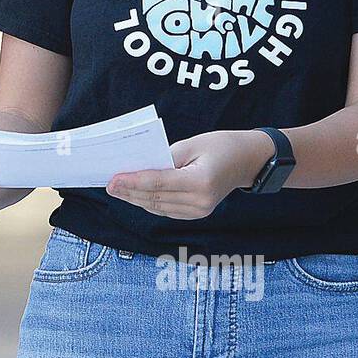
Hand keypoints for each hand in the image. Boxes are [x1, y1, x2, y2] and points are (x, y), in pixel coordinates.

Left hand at [106, 130, 273, 219]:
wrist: (249, 159)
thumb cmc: (222, 145)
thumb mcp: (192, 144)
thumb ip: (165, 158)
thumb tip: (138, 169)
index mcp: (200, 182)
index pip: (158, 184)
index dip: (132, 182)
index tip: (112, 179)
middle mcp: (200, 202)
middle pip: (155, 199)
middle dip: (129, 192)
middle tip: (108, 184)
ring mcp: (200, 211)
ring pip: (158, 207)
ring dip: (135, 199)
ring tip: (116, 190)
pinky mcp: (198, 213)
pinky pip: (166, 210)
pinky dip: (149, 202)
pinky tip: (134, 195)